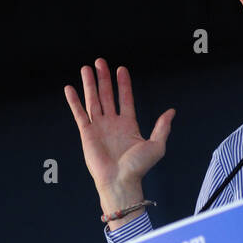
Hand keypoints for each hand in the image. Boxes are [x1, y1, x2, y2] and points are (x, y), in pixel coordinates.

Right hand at [64, 58, 173, 205]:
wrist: (120, 181)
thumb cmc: (138, 168)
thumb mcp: (156, 145)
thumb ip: (163, 127)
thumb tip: (172, 111)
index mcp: (129, 124)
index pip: (125, 98)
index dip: (123, 84)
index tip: (121, 69)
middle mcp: (113, 123)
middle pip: (107, 95)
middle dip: (104, 78)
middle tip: (100, 61)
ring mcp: (99, 127)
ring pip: (93, 100)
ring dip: (89, 84)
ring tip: (86, 68)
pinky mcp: (87, 133)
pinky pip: (79, 113)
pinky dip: (74, 101)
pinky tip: (70, 88)